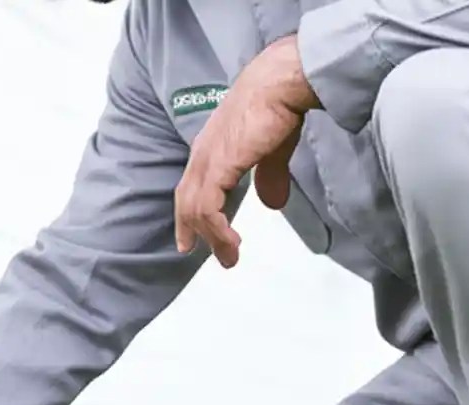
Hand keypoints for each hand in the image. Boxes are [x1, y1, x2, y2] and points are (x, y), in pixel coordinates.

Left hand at [175, 35, 319, 267]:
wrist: (281, 83)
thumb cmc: (278, 105)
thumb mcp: (273, 150)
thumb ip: (270, 177)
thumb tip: (273, 203)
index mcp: (213, 147)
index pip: (192, 185)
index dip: (190, 212)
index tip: (192, 237)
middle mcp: (203, 153)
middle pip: (187, 200)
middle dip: (193, 230)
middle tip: (200, 252)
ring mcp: (207, 160)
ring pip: (196, 209)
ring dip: (213, 237)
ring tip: (230, 257)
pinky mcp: (217, 166)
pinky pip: (207, 208)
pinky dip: (216, 230)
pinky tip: (231, 242)